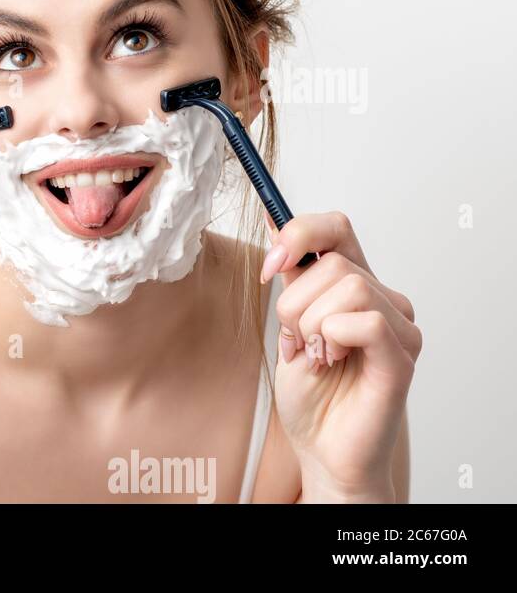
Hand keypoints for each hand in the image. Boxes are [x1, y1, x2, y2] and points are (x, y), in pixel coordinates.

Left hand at [261, 212, 421, 502]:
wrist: (322, 450)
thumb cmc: (310, 395)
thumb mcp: (287, 325)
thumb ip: (290, 278)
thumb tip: (272, 220)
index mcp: (353, 285)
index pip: (336, 228)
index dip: (298, 234)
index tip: (269, 265)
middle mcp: (383, 300)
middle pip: (332, 263)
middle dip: (293, 303)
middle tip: (295, 341)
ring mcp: (398, 327)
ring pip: (349, 287)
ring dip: (311, 324)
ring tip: (316, 355)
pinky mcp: (401, 357)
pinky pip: (365, 321)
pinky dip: (333, 337)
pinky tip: (331, 360)